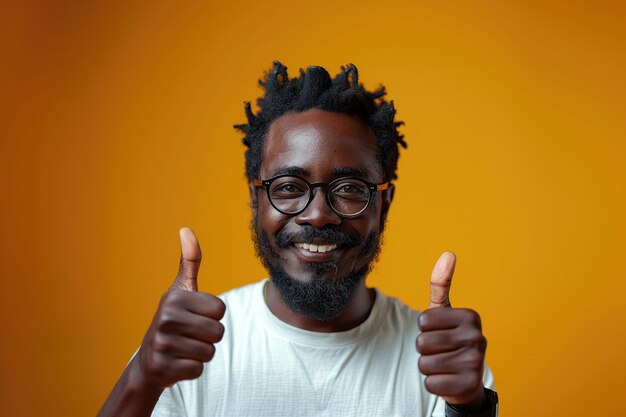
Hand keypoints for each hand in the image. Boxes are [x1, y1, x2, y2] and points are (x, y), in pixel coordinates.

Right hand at [136, 227, 225, 388]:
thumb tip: (186, 229)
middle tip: (190, 334)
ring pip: (210, 352)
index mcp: (174, 298)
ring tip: (183, 348)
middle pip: (218, 332)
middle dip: (209, 336)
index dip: (212, 315)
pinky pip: (198, 369)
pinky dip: (191, 368)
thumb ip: (189, 261)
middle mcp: (166, 319)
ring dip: (201, 353)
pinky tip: (177, 362)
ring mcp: (162, 345)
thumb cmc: (173, 319)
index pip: (220, 309)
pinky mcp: (163, 369)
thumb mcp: (180, 289)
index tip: (194, 316)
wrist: (149, 359)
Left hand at [416, 252, 486, 408]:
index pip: (423, 321)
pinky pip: (431, 383)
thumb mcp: (443, 312)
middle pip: (422, 342)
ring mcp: (477, 363)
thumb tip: (448, 253)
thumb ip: (441, 284)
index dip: (424, 329)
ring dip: (428, 366)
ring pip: (425, 364)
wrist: (465, 379)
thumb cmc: (449, 339)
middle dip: (424, 349)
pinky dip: (433, 383)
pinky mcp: (470, 386)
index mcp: (471, 317)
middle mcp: (478, 338)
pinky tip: (448, 380)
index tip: (439, 332)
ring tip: (444, 365)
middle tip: (441, 351)